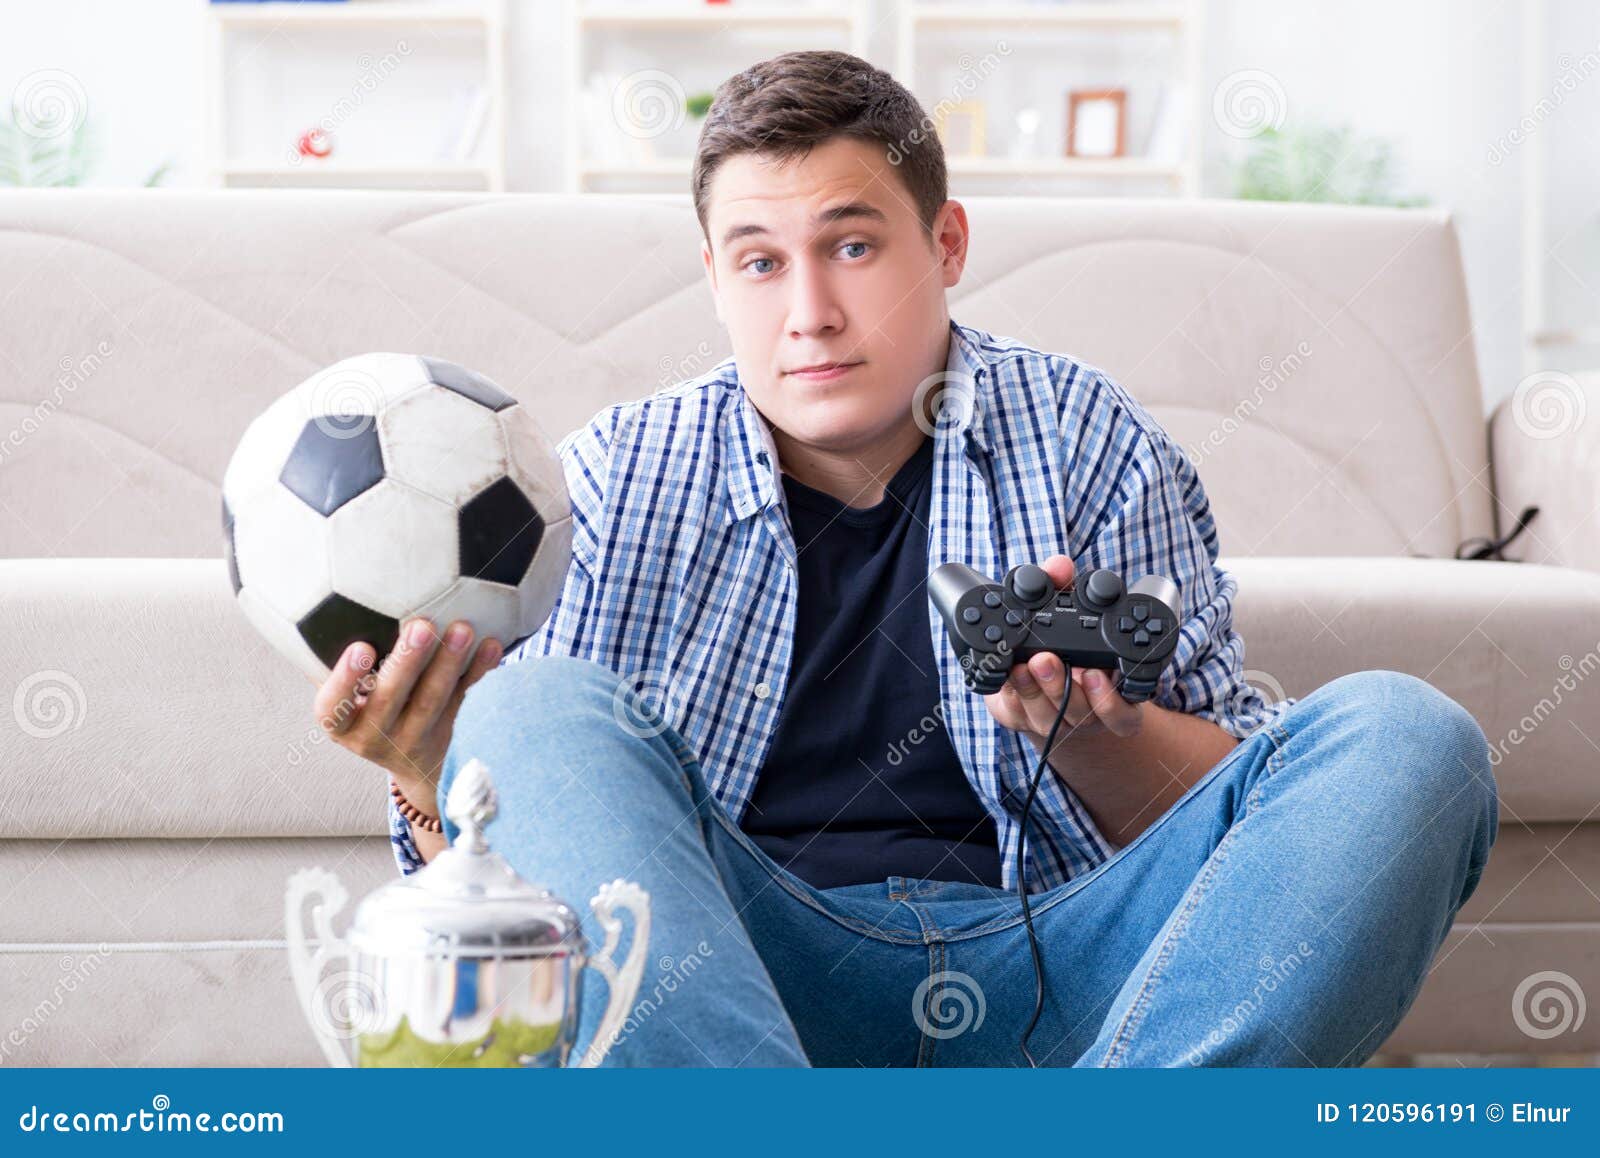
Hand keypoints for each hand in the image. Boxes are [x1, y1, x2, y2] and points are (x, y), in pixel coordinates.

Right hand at [311, 617, 502, 813]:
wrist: (415, 764)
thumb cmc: (370, 711)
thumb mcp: (347, 701)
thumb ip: (347, 669)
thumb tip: (339, 601)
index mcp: (342, 725)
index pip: (331, 709)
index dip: (344, 680)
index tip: (361, 647)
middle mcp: (375, 737)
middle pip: (389, 700)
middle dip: (407, 662)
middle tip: (422, 626)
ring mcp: (414, 740)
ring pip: (432, 701)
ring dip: (448, 663)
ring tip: (462, 629)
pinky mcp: (450, 734)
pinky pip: (465, 701)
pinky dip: (479, 672)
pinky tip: (492, 646)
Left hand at [981, 555, 1145, 747]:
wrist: (1039, 677)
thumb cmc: (1065, 644)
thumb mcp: (1072, 610)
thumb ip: (1066, 587)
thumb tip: (1060, 565)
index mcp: (1112, 696)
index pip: (1124, 714)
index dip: (1112, 702)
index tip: (1096, 674)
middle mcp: (1087, 714)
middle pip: (1078, 712)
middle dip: (1059, 685)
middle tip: (1045, 659)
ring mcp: (1053, 720)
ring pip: (1045, 715)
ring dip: (1032, 688)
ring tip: (1021, 665)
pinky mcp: (1020, 718)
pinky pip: (1017, 716)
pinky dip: (1011, 695)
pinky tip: (1004, 674)